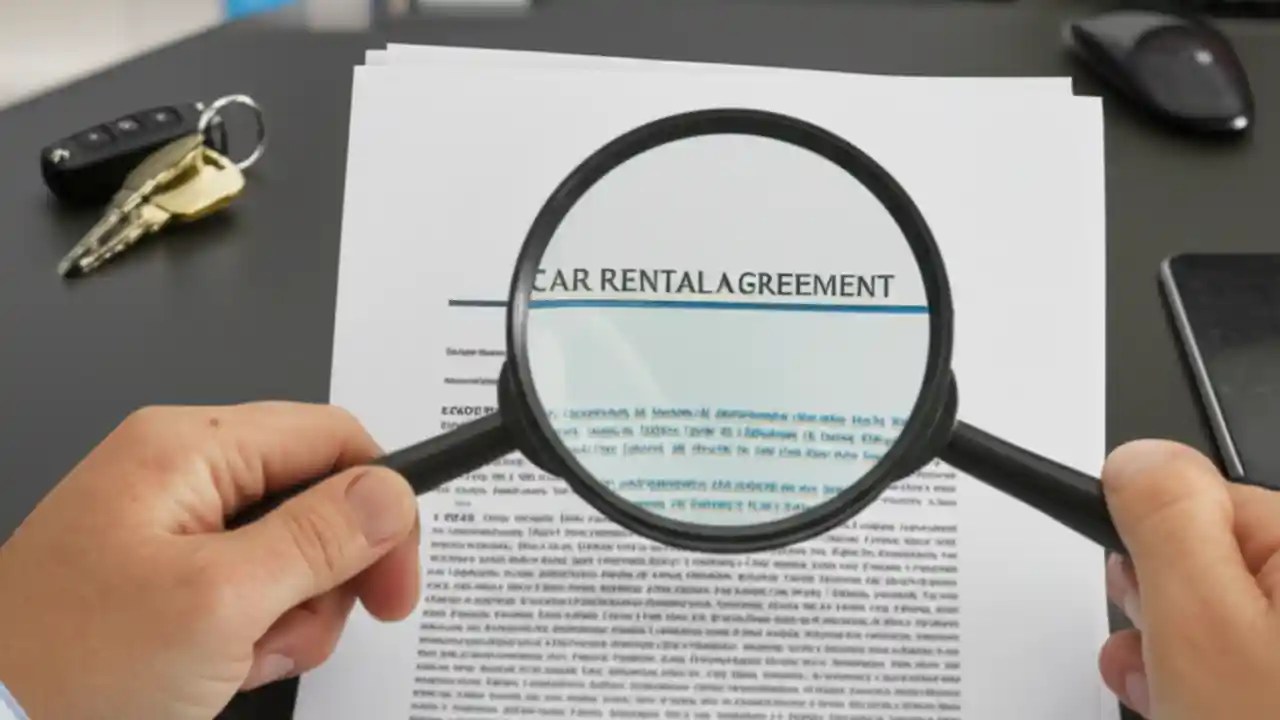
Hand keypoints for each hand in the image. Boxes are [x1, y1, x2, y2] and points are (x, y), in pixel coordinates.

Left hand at [0, 402, 420, 719]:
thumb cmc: (69, 667)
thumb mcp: (219, 602)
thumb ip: (318, 539)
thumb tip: (392, 492)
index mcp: (188, 449)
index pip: (331, 437)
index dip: (381, 504)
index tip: (397, 576)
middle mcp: (182, 474)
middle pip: (317, 497)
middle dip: (329, 573)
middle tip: (313, 628)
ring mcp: (173, 527)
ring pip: (293, 552)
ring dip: (294, 614)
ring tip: (247, 655)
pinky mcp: (169, 575)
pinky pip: (253, 588)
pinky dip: (258, 632)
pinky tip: (225, 665)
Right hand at [1099, 439, 1279, 718]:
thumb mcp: (1202, 623)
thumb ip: (1167, 521)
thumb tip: (1136, 457)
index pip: (1202, 496)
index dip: (1149, 544)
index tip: (1130, 588)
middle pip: (1210, 555)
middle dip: (1157, 598)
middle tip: (1157, 650)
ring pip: (1218, 612)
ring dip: (1170, 648)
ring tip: (1168, 696)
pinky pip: (1239, 655)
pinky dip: (1199, 680)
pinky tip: (1185, 706)